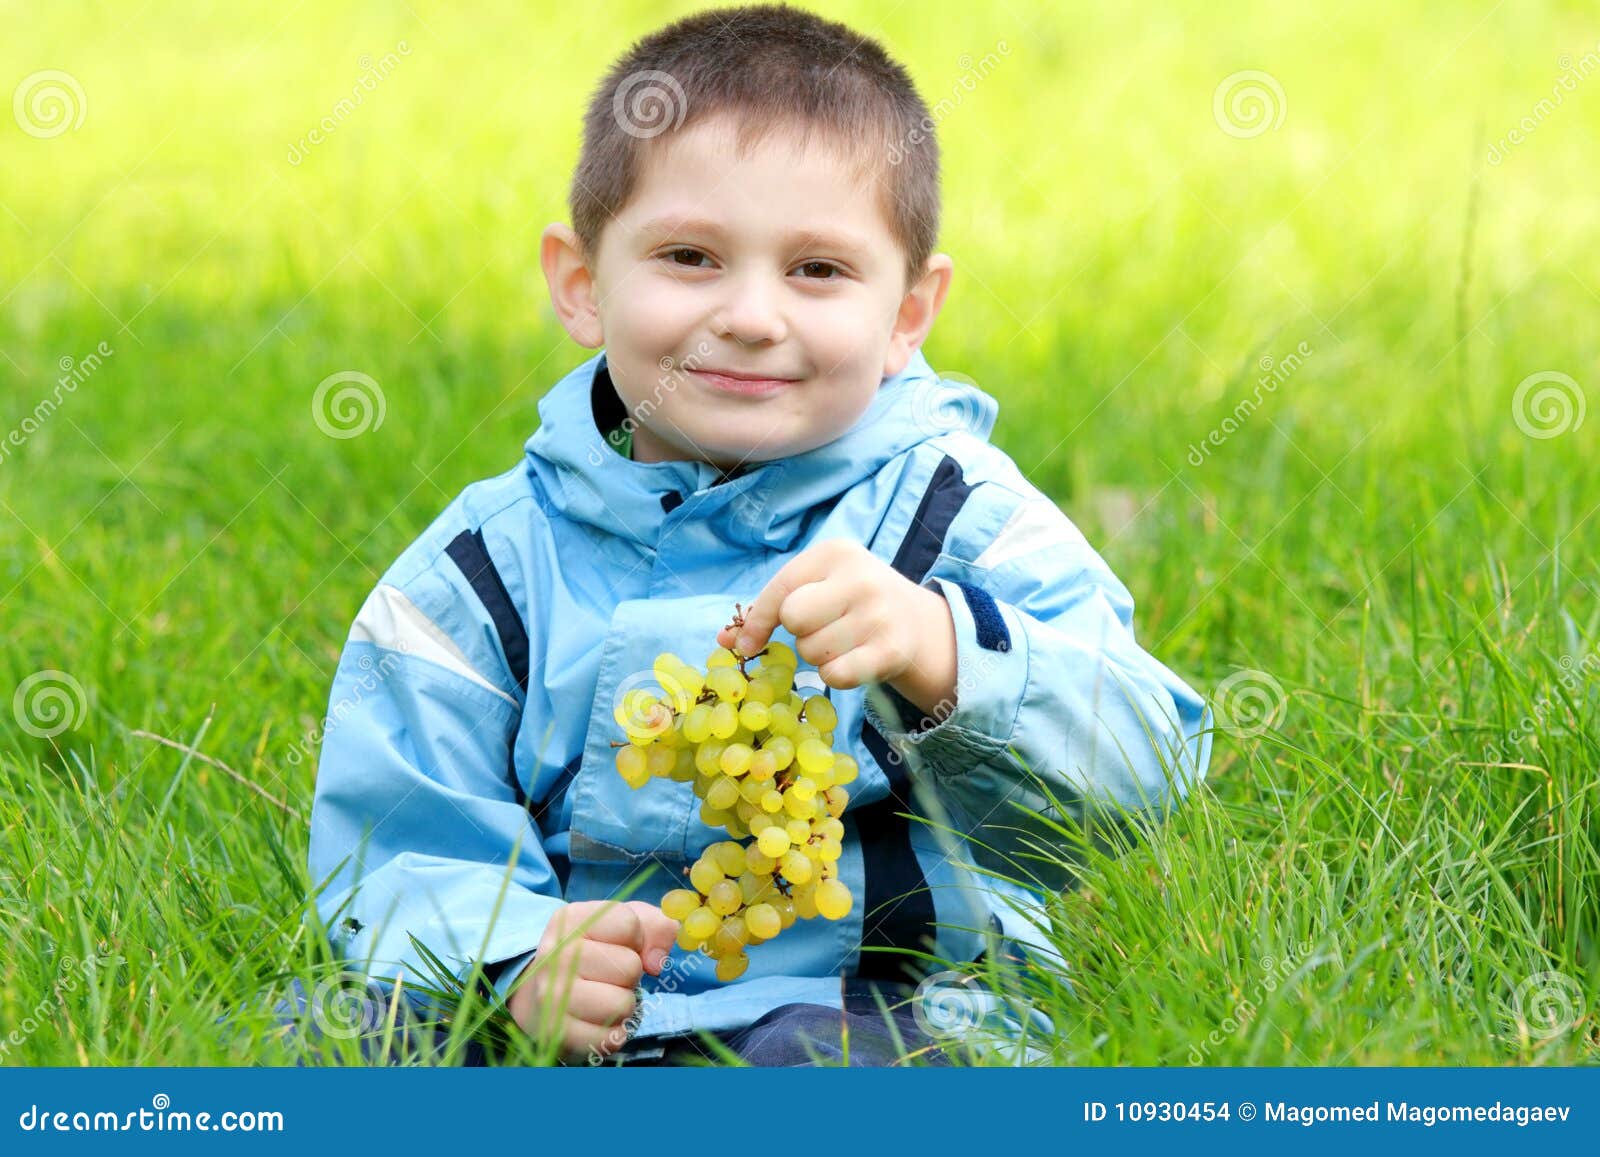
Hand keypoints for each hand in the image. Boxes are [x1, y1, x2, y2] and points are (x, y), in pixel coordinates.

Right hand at [505, 900, 678, 1061]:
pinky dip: (613, 1032)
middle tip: (610, 975)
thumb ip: (656, 927)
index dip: (637, 938)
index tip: (619, 944)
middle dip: (630, 974)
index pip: (628, 924)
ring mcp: (552, 996)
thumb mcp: (625, 924)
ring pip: (622, 1004)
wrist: (543, 994)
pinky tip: (597, 1020)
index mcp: (570, 919)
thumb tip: (656, 962)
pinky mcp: (557, 1033)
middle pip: (630, 967)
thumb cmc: (595, 953)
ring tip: (604, 996)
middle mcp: (555, 954)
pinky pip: (610, 1038)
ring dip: (623, 1004)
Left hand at [716, 540, 957, 713]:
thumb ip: (770, 609)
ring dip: (818, 656)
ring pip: (813, 651)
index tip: (746, 645)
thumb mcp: (818, 587)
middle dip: (799, 633)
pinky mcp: (891, 650)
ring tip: (843, 642)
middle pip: (795, 619)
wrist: (917, 622)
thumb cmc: (852, 602)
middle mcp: (861, 578)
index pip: (781, 589)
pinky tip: (853, 660)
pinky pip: (835, 676)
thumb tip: (725, 642)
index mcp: (837, 553)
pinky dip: (836, 676)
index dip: (757, 622)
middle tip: (820, 630)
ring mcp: (879, 614)